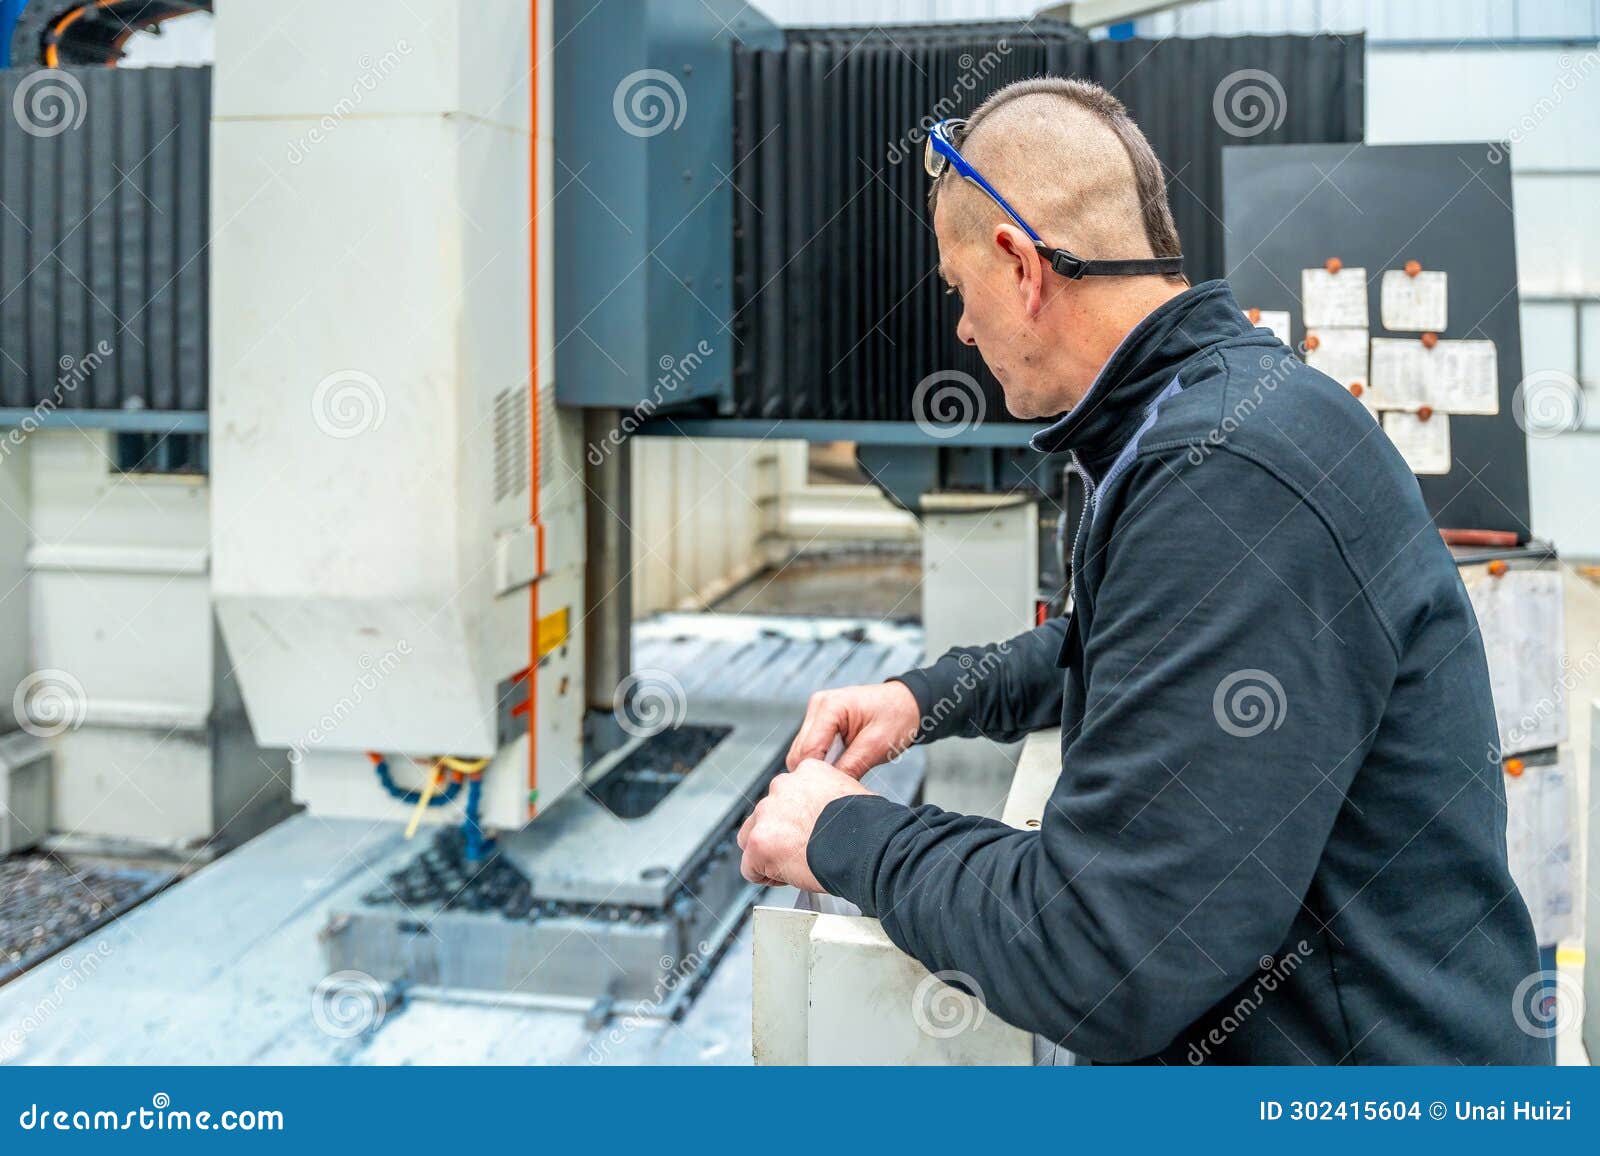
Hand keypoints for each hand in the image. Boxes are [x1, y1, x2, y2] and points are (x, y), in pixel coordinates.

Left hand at [738, 759, 874, 891]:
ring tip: (795, 866)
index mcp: (808, 772)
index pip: (788, 794)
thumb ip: (826, 801)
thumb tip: (826, 817)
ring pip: (752, 838)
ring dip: (769, 853)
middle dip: (780, 835)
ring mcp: (768, 813)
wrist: (867, 847)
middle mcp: (783, 786)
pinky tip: (788, 877)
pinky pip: (750, 867)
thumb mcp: (851, 795)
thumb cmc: (869, 828)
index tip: (808, 832)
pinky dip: (765, 877)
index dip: (797, 819)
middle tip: (801, 852)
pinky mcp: (760, 842)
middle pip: (766, 814)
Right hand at [786, 682, 921, 779]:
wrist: (907, 703)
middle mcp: (817, 706)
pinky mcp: (819, 722)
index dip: (816, 775)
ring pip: (801, 752)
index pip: (808, 750)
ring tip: (840, 778)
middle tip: (836, 789)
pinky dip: (822, 761)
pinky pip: (811, 748)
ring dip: (818, 768)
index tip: (829, 793)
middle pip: (799, 752)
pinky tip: (839, 768)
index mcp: (830, 706)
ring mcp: (816, 713)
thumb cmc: (896, 717)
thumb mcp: (876, 745)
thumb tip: (828, 789)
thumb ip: (850, 766)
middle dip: (815, 773)